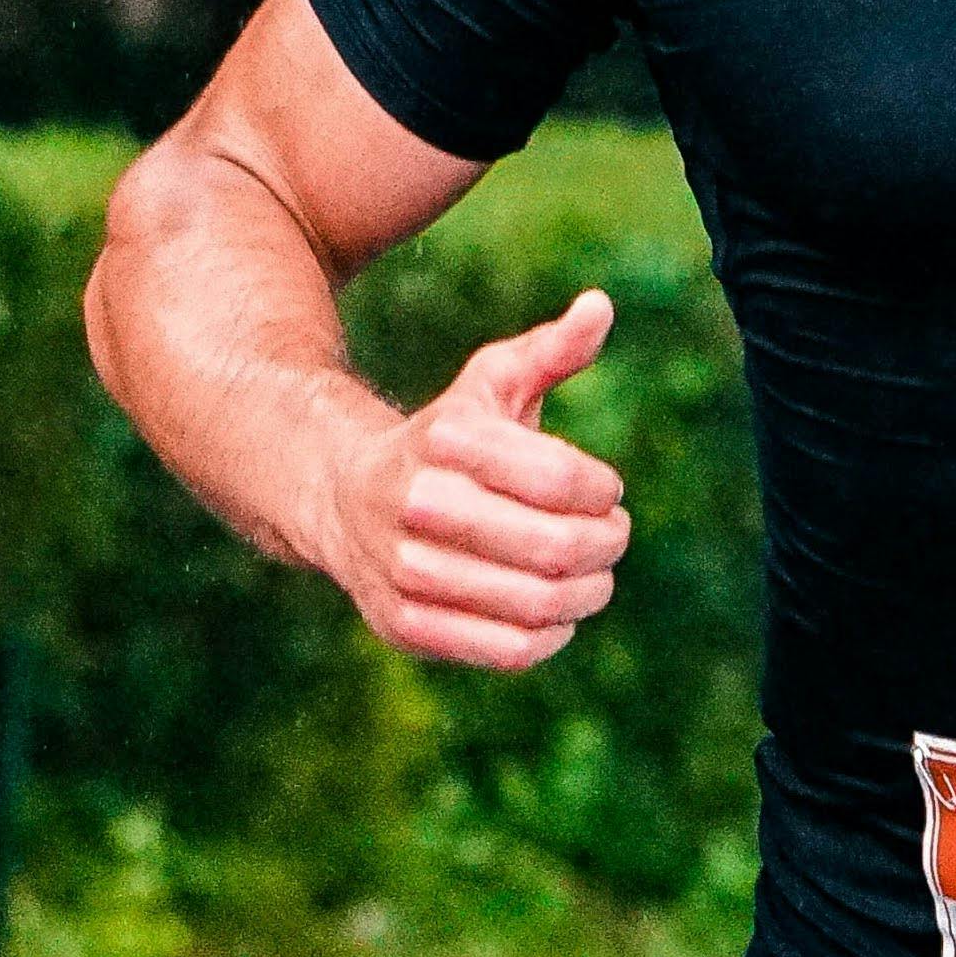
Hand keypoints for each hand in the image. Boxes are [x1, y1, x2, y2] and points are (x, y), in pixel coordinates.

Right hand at [307, 291, 628, 668]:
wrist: (342, 497)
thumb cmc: (444, 437)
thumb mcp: (490, 383)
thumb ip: (551, 350)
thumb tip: (601, 306)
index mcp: (447, 438)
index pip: (562, 479)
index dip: (604, 492)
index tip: (607, 491)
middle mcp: (418, 505)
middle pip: (555, 548)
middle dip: (606, 545)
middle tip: (613, 537)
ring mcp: (406, 570)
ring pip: (537, 604)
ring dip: (587, 594)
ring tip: (595, 577)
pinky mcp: (405, 624)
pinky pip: (509, 650)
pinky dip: (551, 635)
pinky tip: (558, 613)